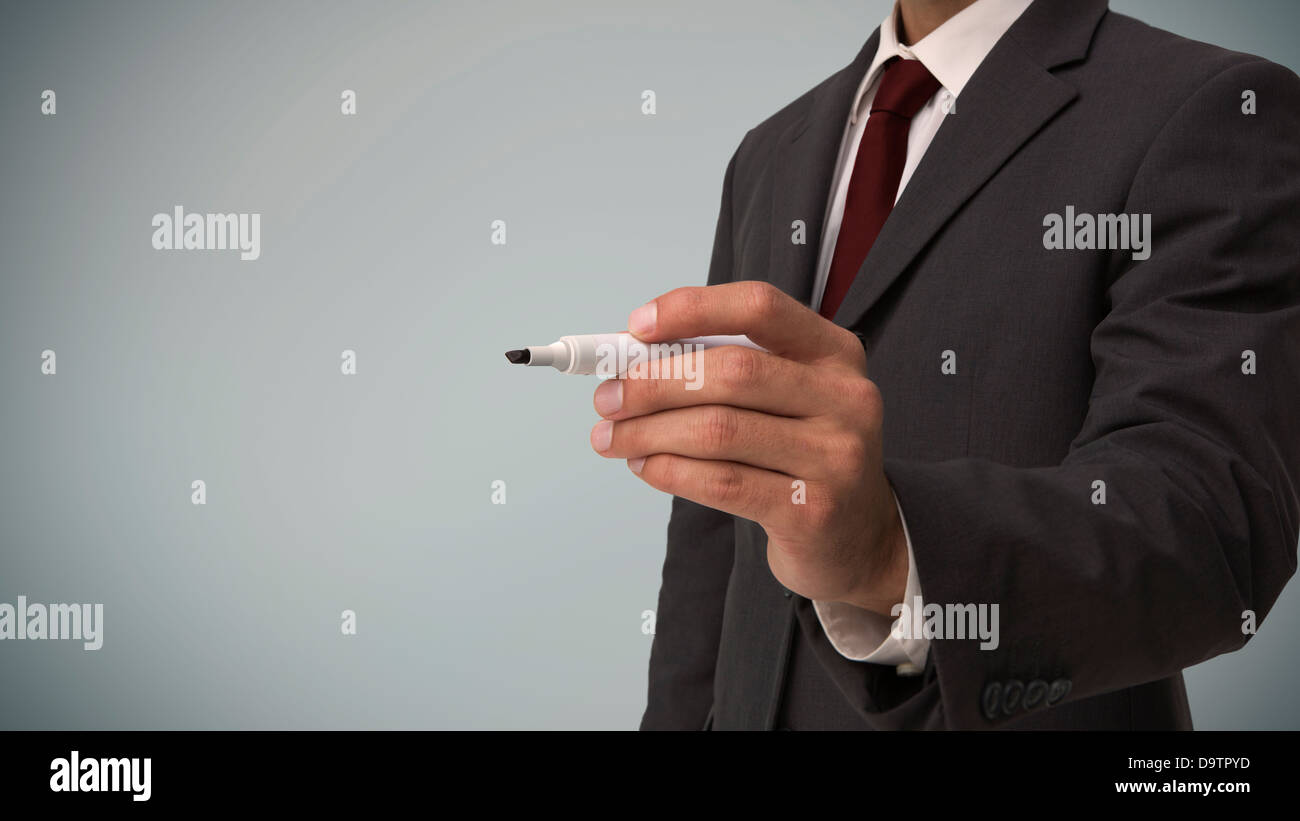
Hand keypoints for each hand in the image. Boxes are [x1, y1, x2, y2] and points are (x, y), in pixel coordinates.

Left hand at [590, 281, 907, 615]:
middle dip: (654, 383)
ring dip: (649, 431)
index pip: (760, 308)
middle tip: (607, 398)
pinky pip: (723, 483)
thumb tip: (634, 360)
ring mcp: (835, 456)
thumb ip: (727, 369)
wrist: (860, 538)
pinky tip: (646, 466)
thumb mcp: (788, 397)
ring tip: (613, 437)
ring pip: (719, 430)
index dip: (692, 309)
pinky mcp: (812, 511)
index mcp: (835, 352)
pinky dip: (670, 471)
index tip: (636, 328)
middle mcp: (844, 398)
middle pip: (732, 371)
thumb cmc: (805, 455)